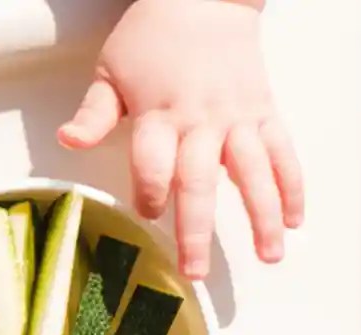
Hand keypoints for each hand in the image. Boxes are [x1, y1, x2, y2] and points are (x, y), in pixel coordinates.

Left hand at [57, 0, 302, 279]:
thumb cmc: (150, 39)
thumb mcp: (110, 72)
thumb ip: (93, 115)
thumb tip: (67, 140)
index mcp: (159, 114)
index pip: (153, 164)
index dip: (149, 192)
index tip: (147, 215)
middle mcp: (201, 121)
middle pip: (200, 182)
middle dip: (197, 229)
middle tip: (196, 270)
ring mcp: (238, 118)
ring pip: (253, 173)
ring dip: (261, 216)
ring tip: (268, 256)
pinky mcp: (264, 112)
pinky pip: (282, 153)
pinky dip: (291, 186)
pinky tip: (294, 219)